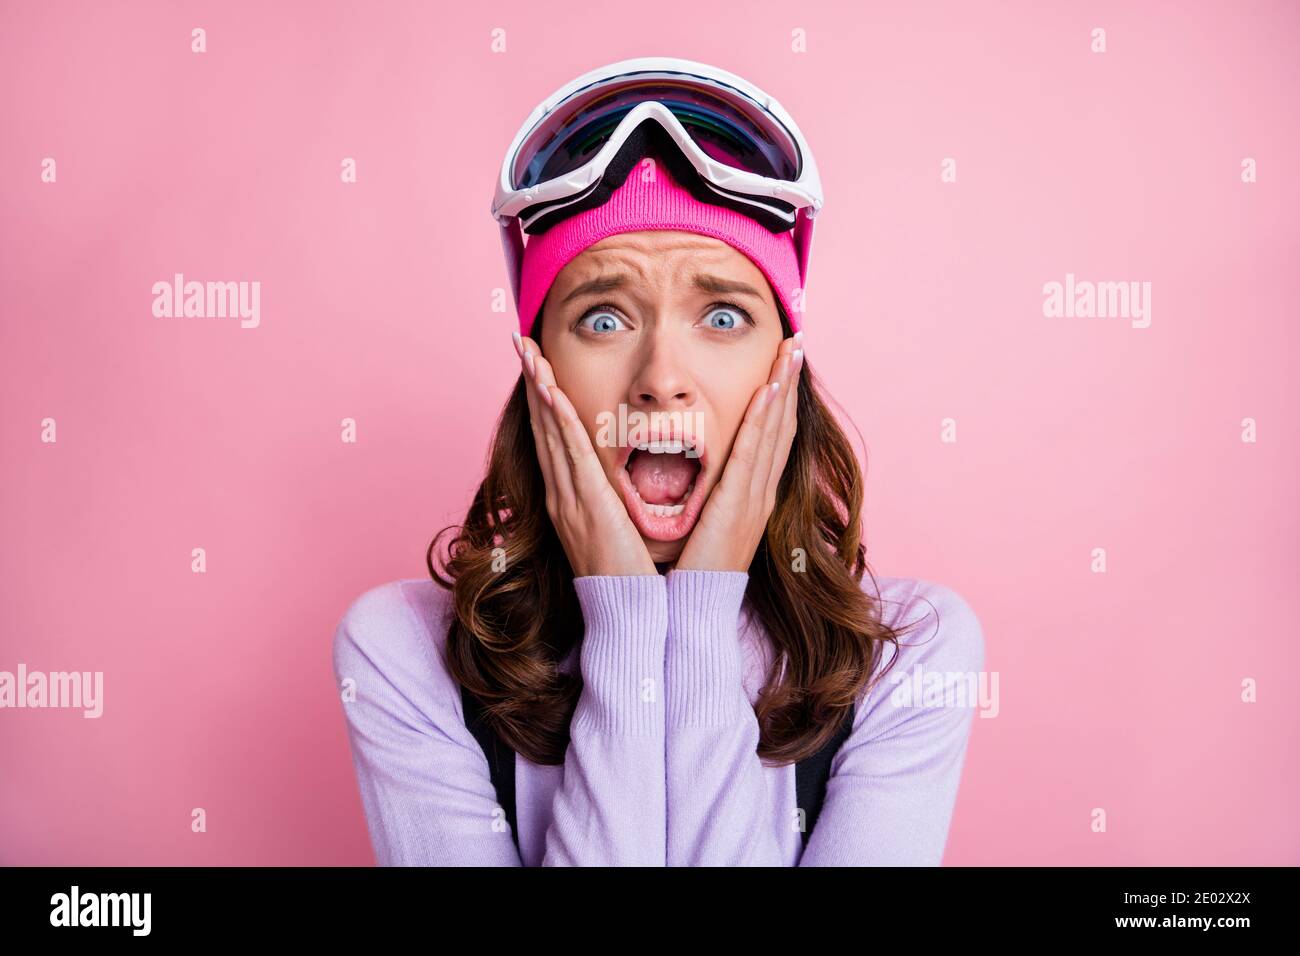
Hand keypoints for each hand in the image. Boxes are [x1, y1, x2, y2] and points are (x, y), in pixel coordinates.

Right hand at [514, 331, 656, 577]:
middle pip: (543, 427)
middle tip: (522, 341)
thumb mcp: (617, 528)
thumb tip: (620, 479)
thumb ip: (612, 501)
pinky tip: (552, 394)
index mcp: (572, 498)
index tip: (538, 363)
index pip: (554, 437)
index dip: (544, 398)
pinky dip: (558, 422)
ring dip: (540, 390)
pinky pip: (568, 455)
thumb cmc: (629, 577)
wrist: (627, 616)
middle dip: (533, 382)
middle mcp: (562, 494)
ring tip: (529, 353)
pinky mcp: (585, 507)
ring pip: (550, 433)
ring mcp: (568, 500)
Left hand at [675, 332, 803, 572]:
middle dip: (788, 381)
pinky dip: (763, 420)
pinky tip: (769, 390)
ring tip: (790, 350)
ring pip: (773, 431)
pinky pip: (752, 453)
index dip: (780, 397)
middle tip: (795, 341)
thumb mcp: (704, 525)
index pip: (771, 435)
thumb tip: (700, 473)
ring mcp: (754, 499)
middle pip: (780, 425)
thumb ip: (708, 496)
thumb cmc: (689, 573)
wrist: (691, 613)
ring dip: (782, 387)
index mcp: (751, 496)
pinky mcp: (738, 507)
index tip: (782, 362)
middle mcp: (760, 493)